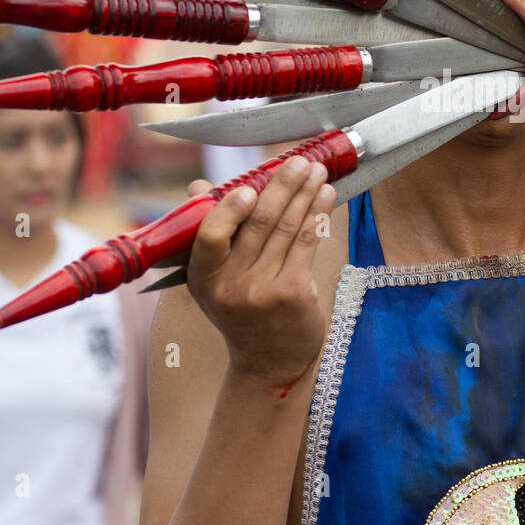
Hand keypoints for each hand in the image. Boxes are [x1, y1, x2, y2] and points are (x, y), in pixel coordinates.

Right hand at [184, 156, 336, 396]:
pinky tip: (326, 196)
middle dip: (282, 185)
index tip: (250, 184)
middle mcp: (230, 285)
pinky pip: (308, 243)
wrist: (269, 363)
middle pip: (259, 222)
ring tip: (317, 171)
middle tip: (298, 161)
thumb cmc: (243, 312)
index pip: (209, 236)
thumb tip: (198, 187)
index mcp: (203, 276)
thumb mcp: (215, 281)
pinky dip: (318, 215)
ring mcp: (263, 290)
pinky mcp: (293, 293)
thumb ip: (210, 235)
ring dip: (305, 193)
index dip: (230, 207)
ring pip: (287, 228)